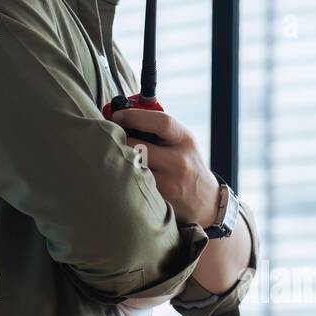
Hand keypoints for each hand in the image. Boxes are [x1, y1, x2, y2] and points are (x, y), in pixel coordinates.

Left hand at [112, 108, 220, 226]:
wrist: (204, 200)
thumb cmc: (187, 164)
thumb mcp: (184, 142)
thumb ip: (160, 128)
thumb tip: (125, 115)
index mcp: (185, 140)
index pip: (160, 123)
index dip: (134, 116)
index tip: (117, 115)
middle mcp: (179, 161)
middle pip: (139, 146)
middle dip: (120, 139)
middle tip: (110, 137)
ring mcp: (169, 182)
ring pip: (133, 166)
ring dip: (120, 159)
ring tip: (116, 155)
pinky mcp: (159, 199)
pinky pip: (134, 183)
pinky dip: (125, 176)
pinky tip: (124, 174)